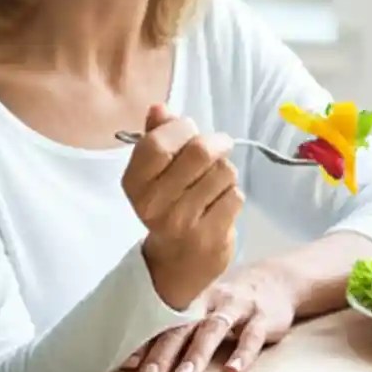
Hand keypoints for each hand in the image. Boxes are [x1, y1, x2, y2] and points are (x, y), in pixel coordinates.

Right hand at [121, 104, 244, 309]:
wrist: (176, 264)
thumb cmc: (169, 206)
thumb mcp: (155, 173)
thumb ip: (158, 136)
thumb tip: (160, 107)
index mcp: (135, 183)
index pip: (159, 141)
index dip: (182, 128)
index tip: (189, 130)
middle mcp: (154, 204)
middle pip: (200, 152)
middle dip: (216, 144)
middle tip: (219, 147)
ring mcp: (182, 223)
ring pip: (224, 172)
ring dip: (225, 173)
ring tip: (214, 186)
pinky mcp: (210, 237)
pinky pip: (235, 196)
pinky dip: (232, 197)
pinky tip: (219, 207)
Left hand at [121, 264, 298, 371]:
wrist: (278, 280)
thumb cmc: (231, 301)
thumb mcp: (205, 305)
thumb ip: (178, 325)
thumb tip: (135, 356)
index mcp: (194, 299)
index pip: (164, 322)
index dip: (146, 342)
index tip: (129, 364)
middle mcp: (213, 300)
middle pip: (185, 327)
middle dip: (165, 353)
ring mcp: (239, 307)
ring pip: (214, 329)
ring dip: (197, 353)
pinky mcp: (263, 317)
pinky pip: (252, 335)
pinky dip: (242, 353)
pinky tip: (233, 370)